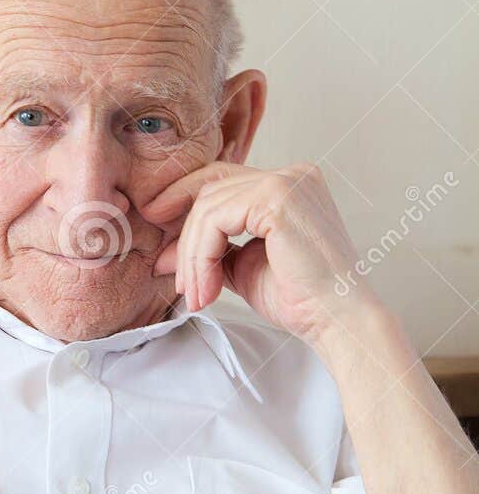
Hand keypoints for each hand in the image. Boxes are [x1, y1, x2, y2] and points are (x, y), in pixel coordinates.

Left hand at [141, 160, 375, 344]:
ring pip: (209, 206)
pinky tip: (205, 288)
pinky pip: (216, 219)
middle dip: (182, 234)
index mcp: (288, 184)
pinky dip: (201, 255)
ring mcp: (287, 181)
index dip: (182, 199)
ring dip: (192, 255)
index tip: (156, 226)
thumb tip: (166, 253)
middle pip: (210, 188)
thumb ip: (213, 249)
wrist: (336, 321)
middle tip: (167, 273)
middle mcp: (292, 173)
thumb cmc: (300, 299)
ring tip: (194, 293)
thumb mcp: (244, 266)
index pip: (222, 179)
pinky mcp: (278, 197)